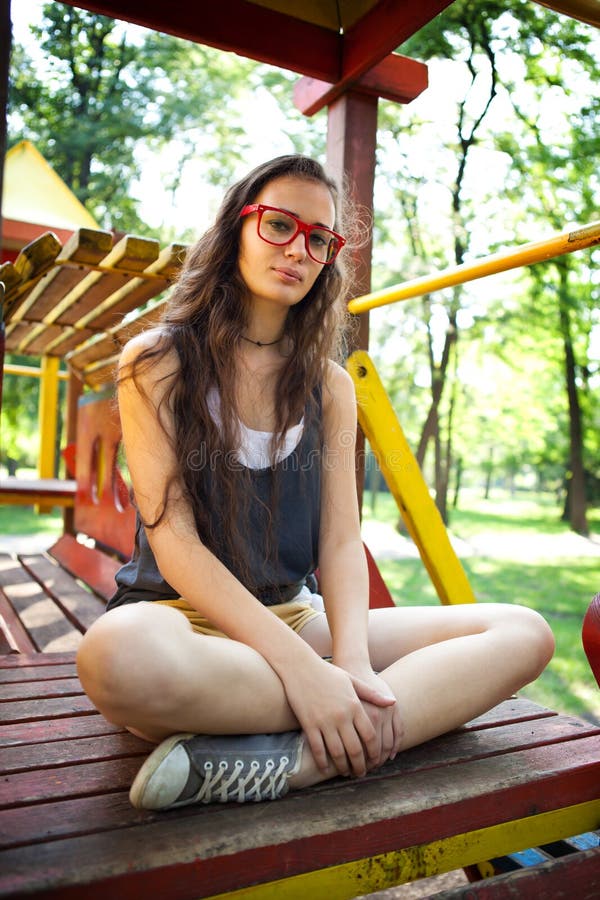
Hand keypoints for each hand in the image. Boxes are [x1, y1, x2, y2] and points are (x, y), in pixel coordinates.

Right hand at [281, 657, 394, 777]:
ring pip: (337, 753)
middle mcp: (341, 716)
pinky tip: (325, 768)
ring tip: (346, 773)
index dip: (374, 752)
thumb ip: (373, 694)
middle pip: (355, 749)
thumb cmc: (328, 672)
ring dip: (343, 767)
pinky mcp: (309, 724)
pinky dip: (322, 762)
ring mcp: (324, 721)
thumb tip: (393, 703)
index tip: (375, 761)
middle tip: (361, 774)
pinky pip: (318, 749)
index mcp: (354, 706)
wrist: (301, 666)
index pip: (370, 736)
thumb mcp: (353, 680)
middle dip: (360, 765)